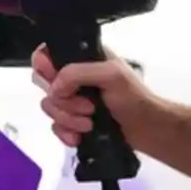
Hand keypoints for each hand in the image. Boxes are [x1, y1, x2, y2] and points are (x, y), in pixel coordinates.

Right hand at [31, 43, 154, 149]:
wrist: (146, 130)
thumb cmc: (134, 98)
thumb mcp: (111, 75)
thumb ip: (78, 73)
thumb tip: (54, 88)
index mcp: (82, 58)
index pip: (47, 53)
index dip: (44, 66)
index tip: (54, 79)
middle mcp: (74, 77)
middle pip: (44, 84)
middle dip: (63, 100)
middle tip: (87, 105)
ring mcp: (72, 100)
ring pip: (50, 108)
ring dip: (69, 119)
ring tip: (90, 122)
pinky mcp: (72, 121)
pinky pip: (55, 127)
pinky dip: (66, 133)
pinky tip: (80, 136)